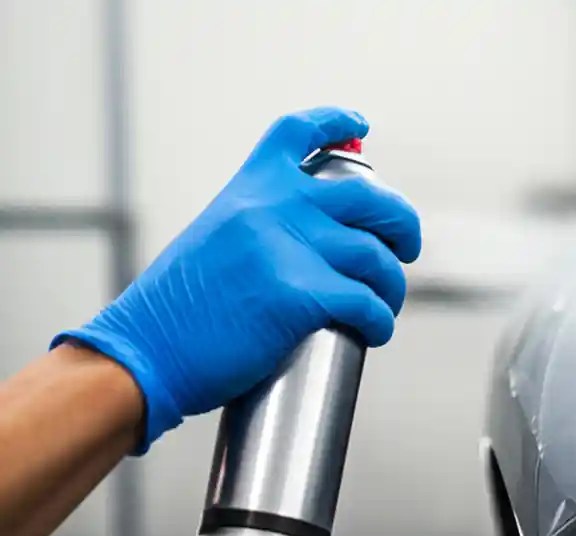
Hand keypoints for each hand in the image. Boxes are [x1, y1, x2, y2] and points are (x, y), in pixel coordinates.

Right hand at [54, 107, 421, 451]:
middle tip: (407, 249)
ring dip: (393, 287)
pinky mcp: (300, 295)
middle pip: (370, 199)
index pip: (298, 133)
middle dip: (402, 224)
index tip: (362, 123)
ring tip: (385, 306)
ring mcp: (289, 248)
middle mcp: (273, 208)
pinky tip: (376, 332)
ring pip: (377, 258)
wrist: (144, 351)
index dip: (337, 121)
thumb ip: (260, 227)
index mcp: (249, 190)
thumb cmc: (176, 312)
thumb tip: (316, 241)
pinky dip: (381, 322)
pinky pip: (367, 304)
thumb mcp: (213, 240)